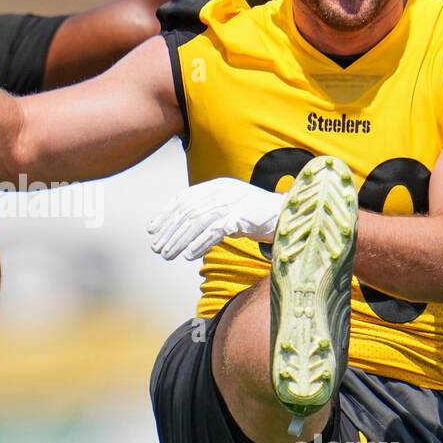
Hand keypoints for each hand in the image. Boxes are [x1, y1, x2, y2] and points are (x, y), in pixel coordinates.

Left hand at [148, 177, 284, 260]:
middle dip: (169, 231)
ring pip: (197, 222)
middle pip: (188, 211)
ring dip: (179, 240)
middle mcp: (223, 190)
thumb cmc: (258, 217)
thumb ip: (210, 214)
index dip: (166, 214)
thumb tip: (183, 230)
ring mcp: (233, 202)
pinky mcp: (242, 216)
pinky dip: (200, 243)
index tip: (152, 230)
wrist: (290, 217)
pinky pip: (215, 231)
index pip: (184, 198)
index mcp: (218, 186)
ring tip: (168, 255)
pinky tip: (189, 255)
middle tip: (157, 248)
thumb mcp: (230, 210)